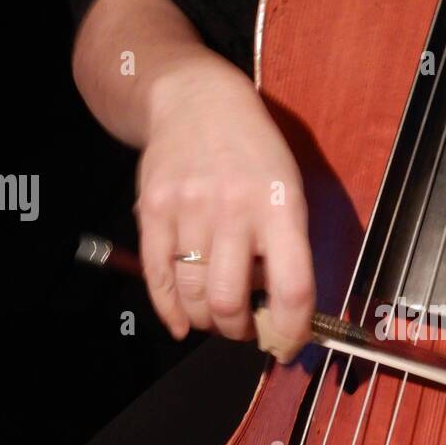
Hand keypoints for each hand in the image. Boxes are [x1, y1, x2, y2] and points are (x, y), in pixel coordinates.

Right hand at [136, 52, 314, 358]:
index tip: (288, 345)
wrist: (196, 99)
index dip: (292, 331)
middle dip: (240, 331)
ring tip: (217, 317)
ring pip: (193, 297)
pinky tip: (181, 322)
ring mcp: (189, 210)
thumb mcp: (289, 187)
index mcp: (282, 206)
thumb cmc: (253, 151)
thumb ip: (287, 247)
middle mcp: (234, 209)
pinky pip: (158, 278)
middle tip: (246, 329)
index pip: (293, 288)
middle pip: (230, 302)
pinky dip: (170, 311)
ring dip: (207, 322)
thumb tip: (284, 313)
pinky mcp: (153, 211)